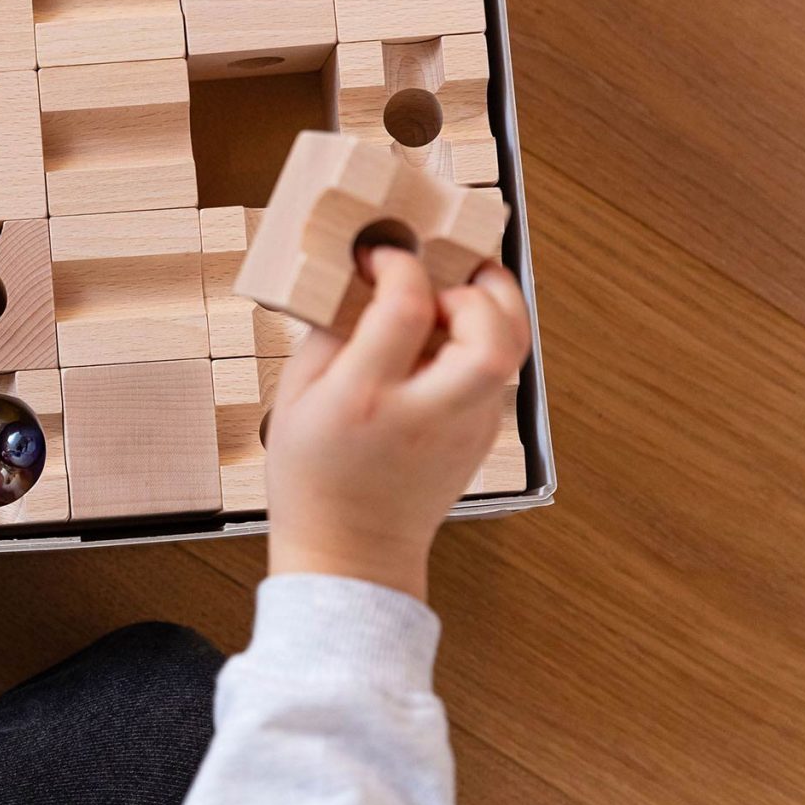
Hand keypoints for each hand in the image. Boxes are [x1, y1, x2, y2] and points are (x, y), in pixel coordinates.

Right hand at [263, 248, 530, 600]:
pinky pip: (499, 370)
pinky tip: (447, 339)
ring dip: (494, 309)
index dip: (398, 265)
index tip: (381, 256)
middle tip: (450, 274)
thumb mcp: (294, 396)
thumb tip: (365, 280)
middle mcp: (424, 414)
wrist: (351, 548)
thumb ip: (329, 332)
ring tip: (459, 294)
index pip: (405, 310)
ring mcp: (464, 430)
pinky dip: (483, 340)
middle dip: (479, 289)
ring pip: (511, 351)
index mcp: (365, 400)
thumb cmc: (311, 473)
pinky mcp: (483, 437)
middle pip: (490, 338)